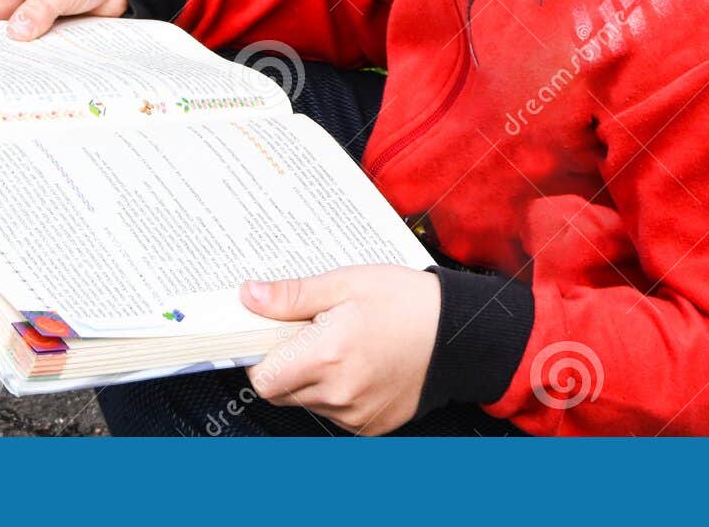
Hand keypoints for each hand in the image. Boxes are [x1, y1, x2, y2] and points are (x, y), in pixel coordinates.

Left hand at [240, 264, 439, 435]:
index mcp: (327, 356)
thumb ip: (293, 296)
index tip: (270, 338)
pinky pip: (336, 413)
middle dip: (286, 365)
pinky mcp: (371, 425)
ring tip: (341, 345)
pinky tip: (358, 365)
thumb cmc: (407, 303)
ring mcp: (356, 414)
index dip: (259, 358)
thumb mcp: (346, 283)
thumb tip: (250, 297)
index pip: (262, 379)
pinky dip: (337, 393)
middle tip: (311, 334)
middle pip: (282, 393)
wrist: (458, 334)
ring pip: (308, 403)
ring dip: (312, 380)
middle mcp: (339, 392)